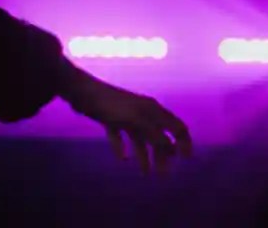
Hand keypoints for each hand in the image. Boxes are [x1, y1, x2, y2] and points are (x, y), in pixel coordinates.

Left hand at [60, 64, 192, 174]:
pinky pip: (120, 136)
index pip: (177, 126)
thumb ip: (155, 135)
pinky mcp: (111, 118)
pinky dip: (123, 147)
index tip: (186, 159)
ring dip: (144, 155)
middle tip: (161, 175)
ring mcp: (127, 115)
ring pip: (141, 139)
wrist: (81, 92)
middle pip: (159, 136)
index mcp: (153, 110)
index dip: (184, 142)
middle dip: (162, 155)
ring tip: (146, 174)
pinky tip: (122, 158)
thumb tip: (172, 149)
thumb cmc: (110, 105)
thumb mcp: (136, 122)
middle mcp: (143, 112)